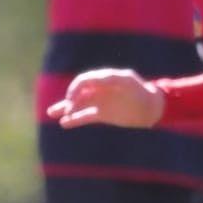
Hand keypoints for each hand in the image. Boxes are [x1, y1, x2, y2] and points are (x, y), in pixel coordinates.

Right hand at [47, 69, 164, 129]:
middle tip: (66, 109)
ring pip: (78, 105)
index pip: (84, 81)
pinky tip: (64, 123)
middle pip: (78, 93)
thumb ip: (111, 79)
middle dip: (69, 100)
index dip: (75, 88)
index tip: (72, 99)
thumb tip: (95, 80)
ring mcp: (100, 102)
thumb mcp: (127, 82)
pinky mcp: (102, 114)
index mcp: (104, 79)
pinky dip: (75, 119)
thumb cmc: (140, 92)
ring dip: (65, 109)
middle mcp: (99, 90)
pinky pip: (85, 116)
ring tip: (51, 114)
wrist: (151, 108)